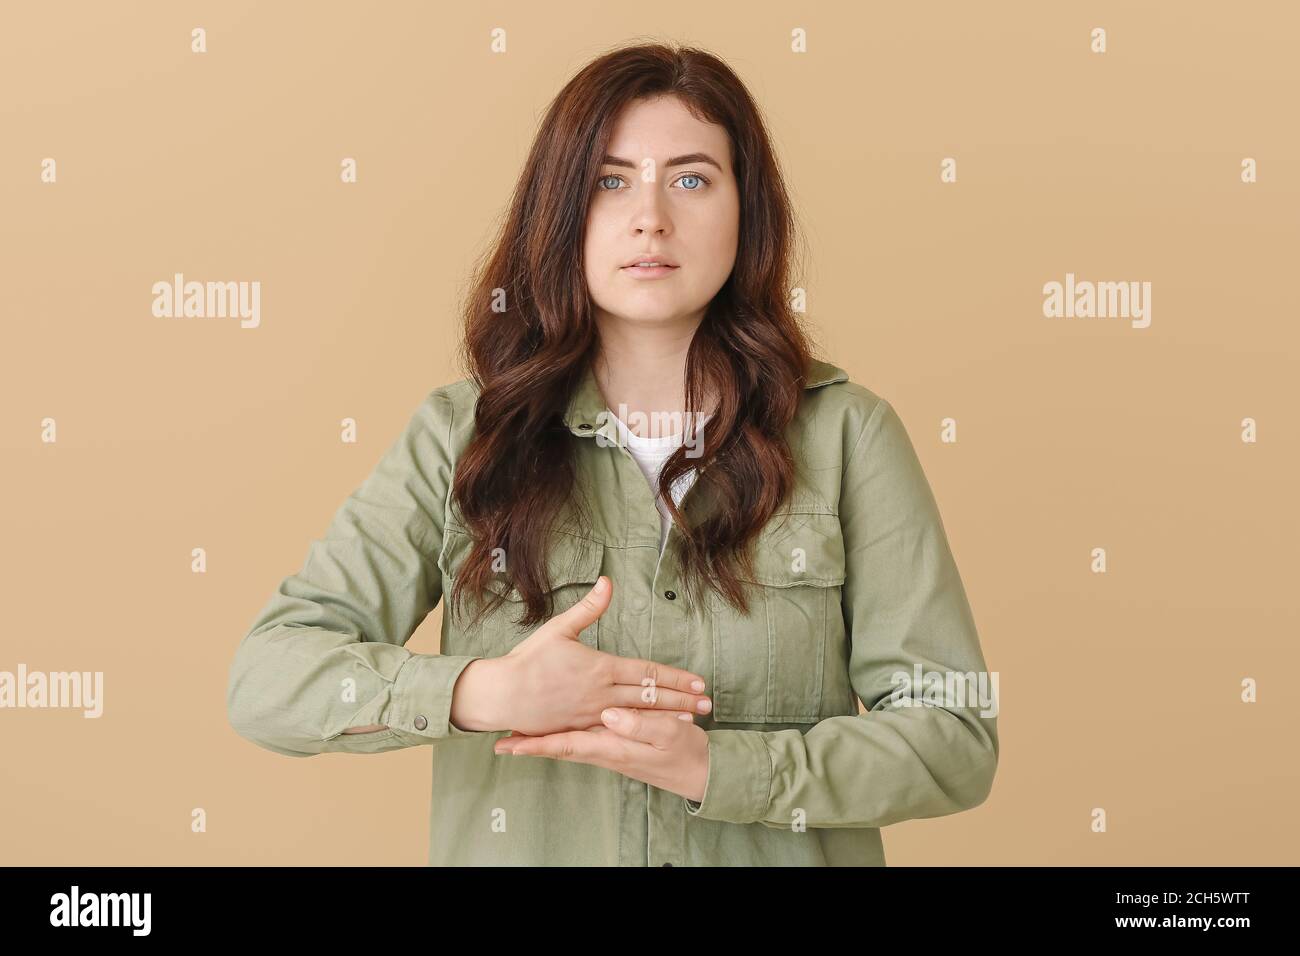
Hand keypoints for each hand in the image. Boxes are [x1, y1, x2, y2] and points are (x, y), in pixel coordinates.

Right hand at [488, 576, 712, 736]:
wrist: (503, 695)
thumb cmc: (529, 660)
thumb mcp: (559, 628)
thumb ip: (588, 608)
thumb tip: (607, 582)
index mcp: (600, 668)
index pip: (647, 673)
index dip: (675, 678)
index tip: (698, 681)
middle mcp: (602, 694)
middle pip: (650, 698)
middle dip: (682, 701)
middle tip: (708, 704)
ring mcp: (594, 715)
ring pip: (639, 718)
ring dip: (667, 719)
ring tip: (692, 721)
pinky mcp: (583, 730)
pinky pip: (619, 733)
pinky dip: (641, 733)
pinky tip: (654, 735)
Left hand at [493, 706, 709, 803]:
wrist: (700, 773)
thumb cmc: (686, 753)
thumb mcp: (669, 735)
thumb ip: (640, 725)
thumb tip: (609, 715)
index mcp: (615, 747)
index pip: (568, 746)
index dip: (537, 745)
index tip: (510, 745)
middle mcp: (606, 751)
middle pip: (560, 748)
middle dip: (531, 746)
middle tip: (500, 744)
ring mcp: (610, 750)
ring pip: (568, 745)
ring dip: (543, 743)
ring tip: (516, 738)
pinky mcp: (616, 746)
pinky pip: (582, 744)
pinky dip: (562, 741)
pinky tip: (554, 733)